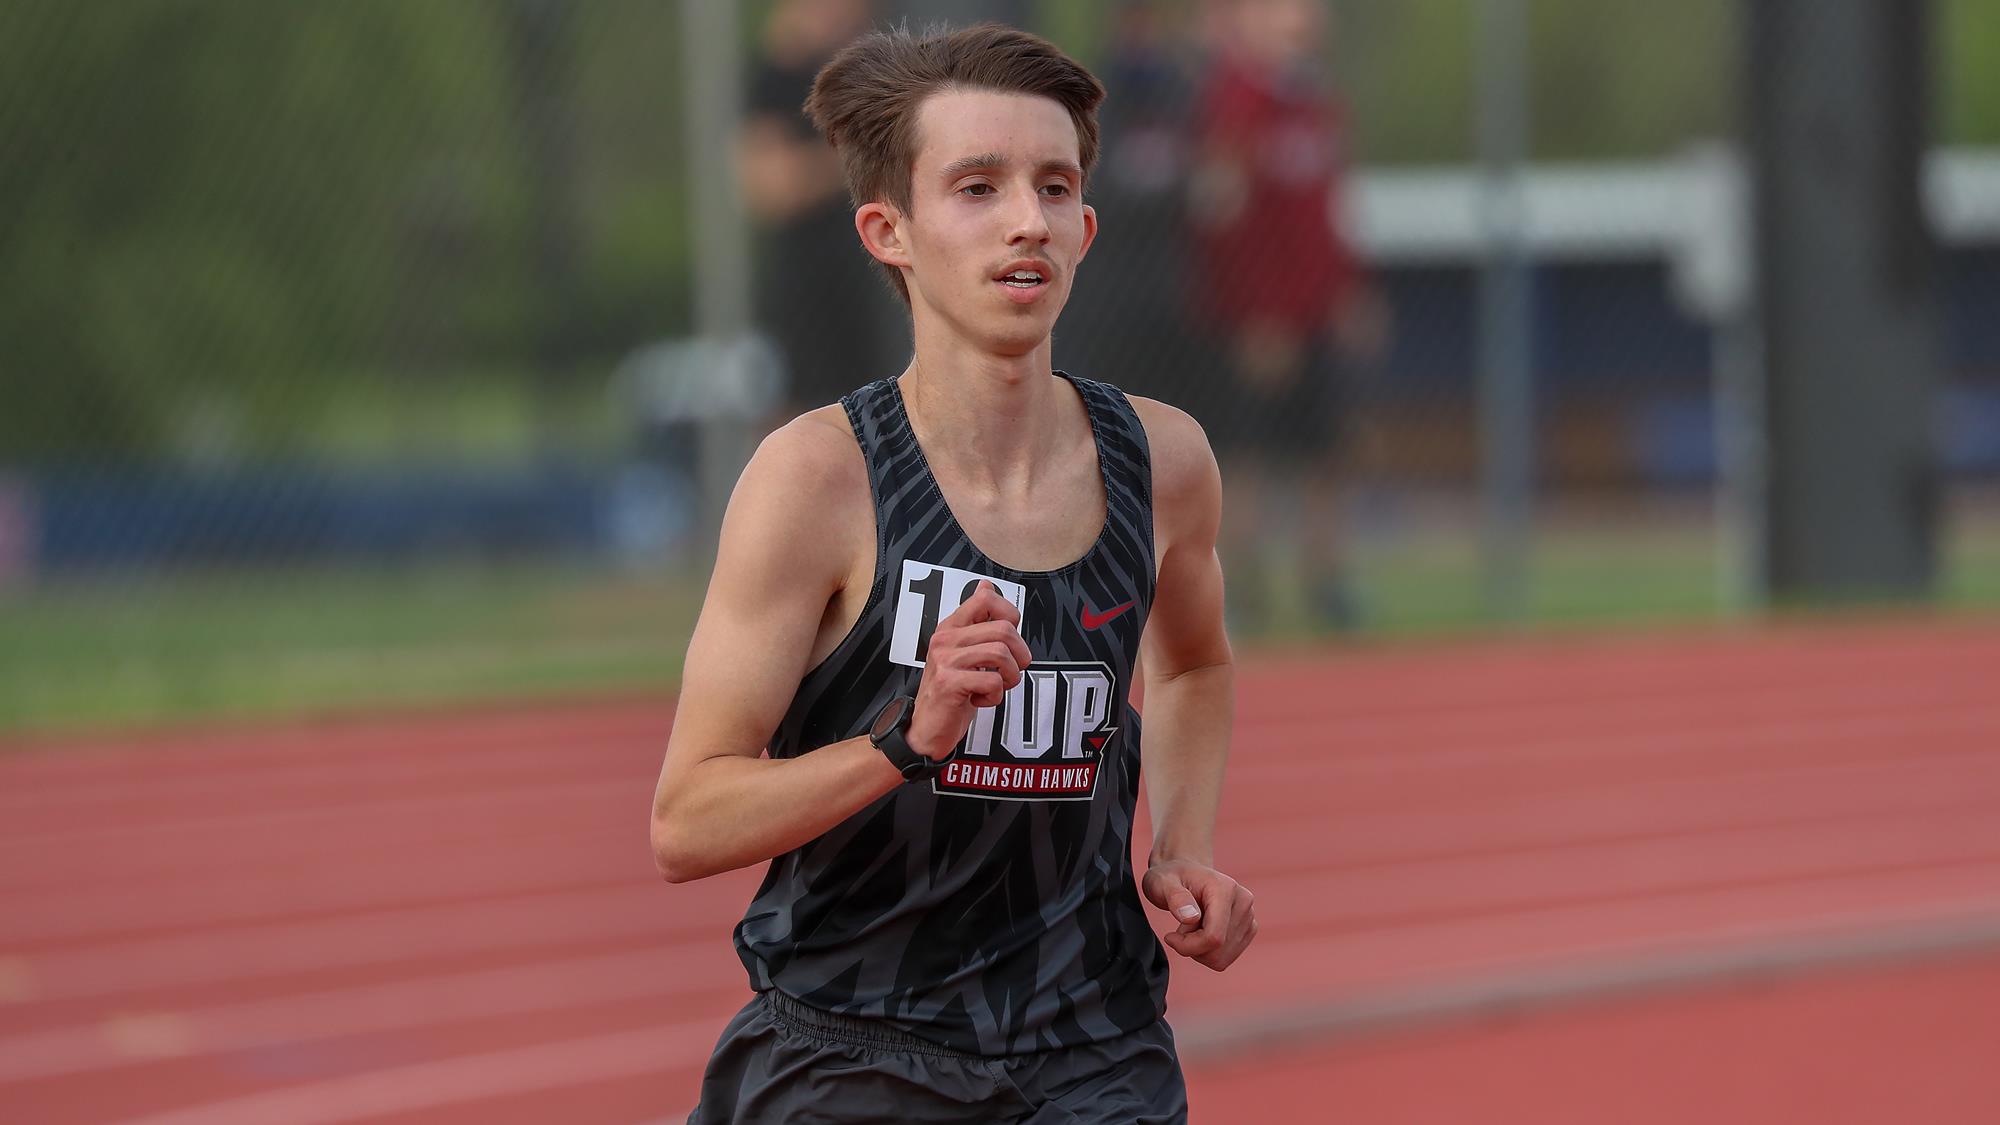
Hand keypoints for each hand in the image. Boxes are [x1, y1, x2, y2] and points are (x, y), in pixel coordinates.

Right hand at [907, 582, 1032, 759]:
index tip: (1008, 640)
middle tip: (1010, 672)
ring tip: (996, 686)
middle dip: (1020, 655)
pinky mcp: (949, 682)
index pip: (985, 598)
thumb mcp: (964, 652)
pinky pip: (992, 680)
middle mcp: (945, 638)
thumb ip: (977, 623)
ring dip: (1010, 677)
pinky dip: (995, 695)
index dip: (1009, 615)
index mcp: (950, 627)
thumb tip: (987, 586)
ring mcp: (945, 659)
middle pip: (1004, 629)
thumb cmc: (951, 691)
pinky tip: (980, 700)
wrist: (924, 729)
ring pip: (1001, 654)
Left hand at [1142, 859, 1256, 970]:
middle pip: (1218, 950)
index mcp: (1225, 889)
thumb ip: (1175, 898)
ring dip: (1200, 950)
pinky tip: (1201, 933)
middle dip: (1193, 947)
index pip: (1214, 937)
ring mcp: (1249, 916)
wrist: (1185, 874)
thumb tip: (1191, 917)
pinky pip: (1226, 958)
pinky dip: (1208, 952)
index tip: (1170, 937)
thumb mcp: (1162, 883)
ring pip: (1222, 958)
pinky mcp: (1249, 929)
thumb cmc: (1171, 878)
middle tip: (1181, 928)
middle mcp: (1243, 902)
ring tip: (1191, 928)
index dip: (1188, 946)